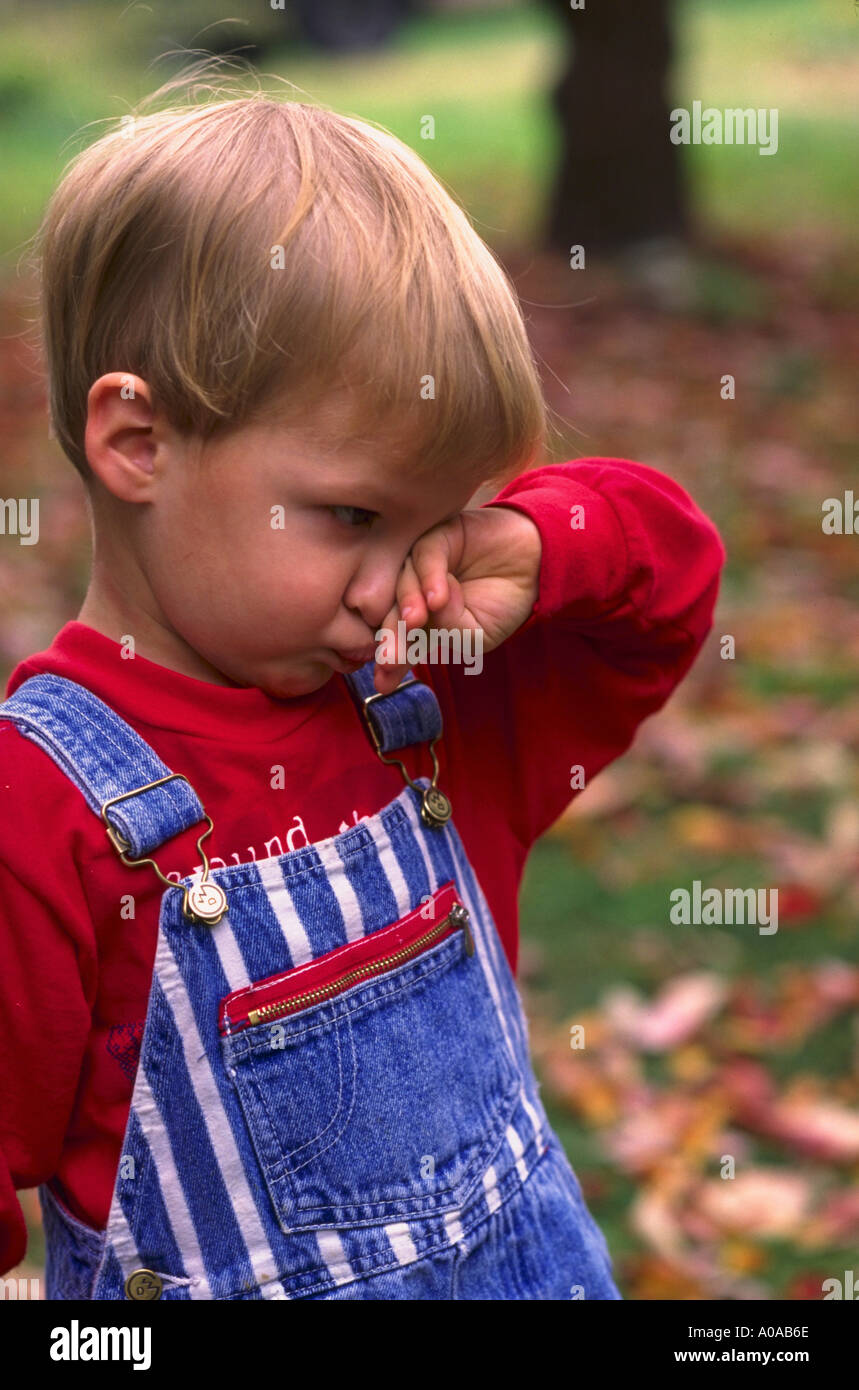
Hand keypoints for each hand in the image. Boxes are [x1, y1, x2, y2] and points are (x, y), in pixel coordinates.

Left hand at [372, 505, 541, 692]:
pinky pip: (424, 555)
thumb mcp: (477, 635)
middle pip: (391, 613)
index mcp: (420, 620)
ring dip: (407, 604)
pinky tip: (438, 598)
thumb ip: (448, 633)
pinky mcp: (437, 537)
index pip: (399, 639)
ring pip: (402, 582)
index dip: (391, 660)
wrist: (534, 567)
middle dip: (391, 637)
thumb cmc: (503, 604)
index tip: (384, 683)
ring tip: (416, 622)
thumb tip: (421, 621)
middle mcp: (414, 591)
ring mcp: (422, 564)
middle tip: (391, 658)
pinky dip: (429, 577)